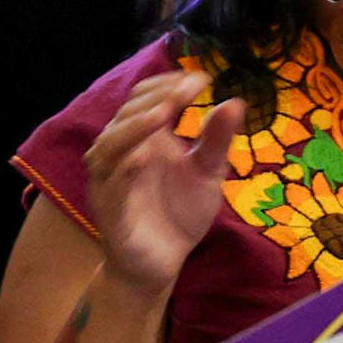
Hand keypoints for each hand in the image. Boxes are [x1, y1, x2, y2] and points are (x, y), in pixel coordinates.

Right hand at [80, 69, 241, 297]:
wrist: (161, 264)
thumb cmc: (179, 212)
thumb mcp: (208, 172)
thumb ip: (217, 140)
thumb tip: (234, 101)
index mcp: (143, 140)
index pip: (142, 100)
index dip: (166, 85)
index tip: (201, 78)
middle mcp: (120, 156)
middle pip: (124, 117)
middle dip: (154, 100)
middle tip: (185, 90)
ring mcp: (111, 184)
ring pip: (108, 148)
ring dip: (134, 128)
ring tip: (162, 114)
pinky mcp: (110, 213)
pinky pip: (111, 188)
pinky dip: (124, 171)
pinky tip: (143, 157)